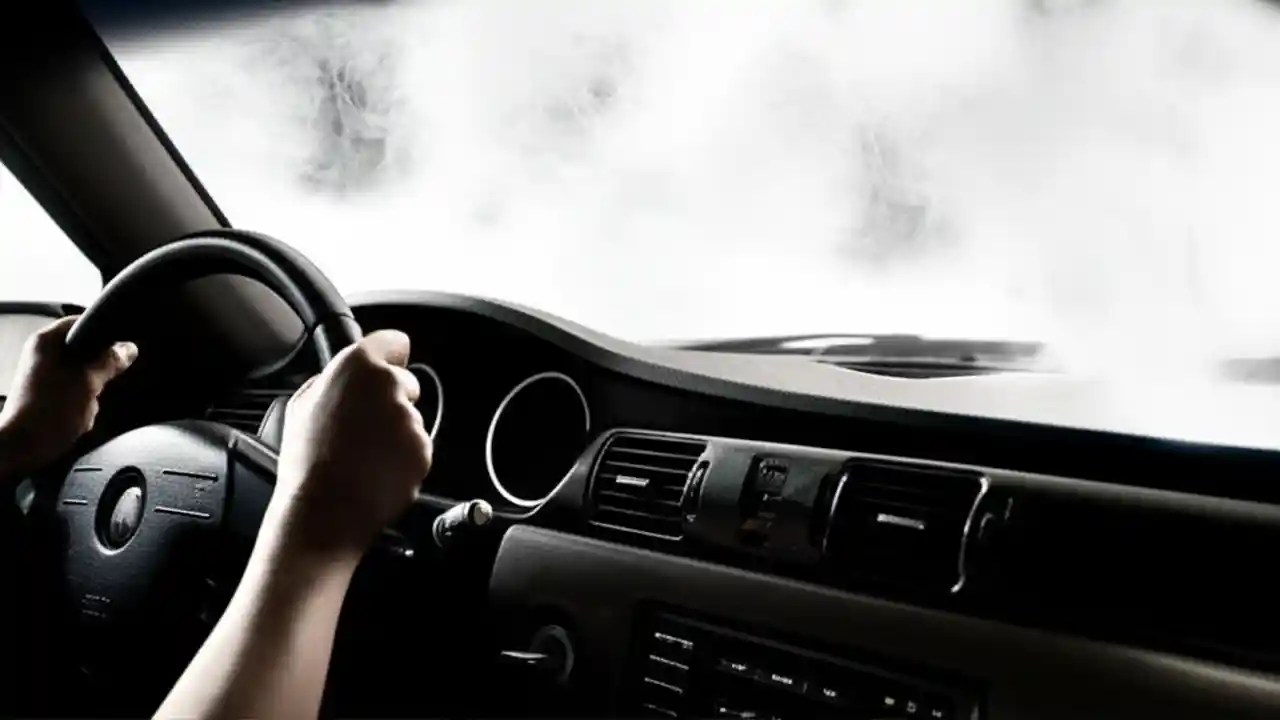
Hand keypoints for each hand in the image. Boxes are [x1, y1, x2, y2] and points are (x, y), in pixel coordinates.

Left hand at [0, 316, 137, 481]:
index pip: (84, 322)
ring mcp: (44, 375)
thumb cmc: (46, 413)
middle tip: (104, 379)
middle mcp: (42, 354)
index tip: (123, 347)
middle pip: (86, 348)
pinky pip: (76, 389)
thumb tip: (128, 349)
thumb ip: (110, 362)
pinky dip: (84, 399)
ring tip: (89, 400)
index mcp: (46, 341)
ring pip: (83, 372)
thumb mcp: (88, 383)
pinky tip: (82, 412)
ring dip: (94, 386)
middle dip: (101, 366)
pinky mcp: (47, 395)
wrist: (22, 448)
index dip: (107, 333)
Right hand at [266, 330, 431, 562]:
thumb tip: (341, 376)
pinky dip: (404, 457)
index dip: (389, 356)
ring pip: (411, 418)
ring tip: (364, 454)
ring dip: (396, 431)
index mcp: (357, 366)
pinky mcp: (424, 450)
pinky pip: (418, 447)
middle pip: (405, 382)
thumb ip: (329, 379)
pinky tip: (377, 469)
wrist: (324, 510)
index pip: (394, 341)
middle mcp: (389, 386)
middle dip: (391, 399)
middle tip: (362, 426)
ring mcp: (410, 419)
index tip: (388, 364)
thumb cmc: (307, 460)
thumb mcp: (301, 404)